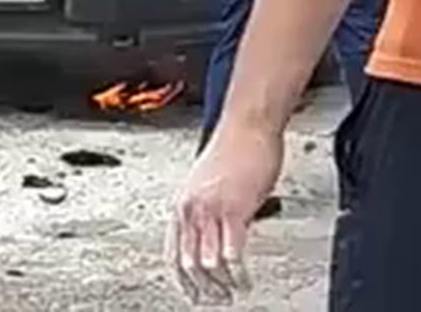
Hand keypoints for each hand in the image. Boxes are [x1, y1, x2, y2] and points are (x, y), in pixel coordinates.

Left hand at [167, 123, 283, 305]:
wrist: (248, 126)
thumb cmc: (235, 149)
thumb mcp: (212, 185)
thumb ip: (210, 211)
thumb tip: (217, 234)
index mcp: (182, 205)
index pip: (172, 254)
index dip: (182, 281)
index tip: (194, 296)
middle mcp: (190, 209)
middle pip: (187, 264)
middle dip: (204, 288)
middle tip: (220, 299)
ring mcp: (210, 211)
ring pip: (206, 263)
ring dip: (221, 284)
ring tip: (234, 293)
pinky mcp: (233, 210)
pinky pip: (231, 253)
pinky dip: (238, 273)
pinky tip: (245, 280)